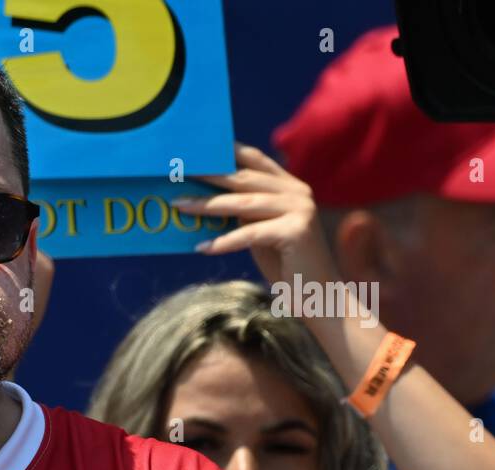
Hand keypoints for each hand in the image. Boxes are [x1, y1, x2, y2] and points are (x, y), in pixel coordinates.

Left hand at [173, 142, 339, 290]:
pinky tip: (201, 248)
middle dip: (208, 174)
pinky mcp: (297, 231)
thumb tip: (203, 198)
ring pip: (243, 203)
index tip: (196, 149)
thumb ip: (242, 211)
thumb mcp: (258, 230)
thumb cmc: (283, 264)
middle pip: (243, 178)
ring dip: (207, 205)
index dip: (225, 152)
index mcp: (290, 186)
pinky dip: (223, 242)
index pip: (254, 160)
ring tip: (179, 205)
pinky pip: (250, 234)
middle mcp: (297, 191)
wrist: (316, 296)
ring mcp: (300, 209)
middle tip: (177, 173)